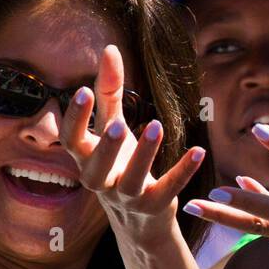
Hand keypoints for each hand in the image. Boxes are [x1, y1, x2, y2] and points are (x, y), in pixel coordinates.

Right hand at [58, 45, 205, 241]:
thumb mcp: (113, 128)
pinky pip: (168, 189)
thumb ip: (109, 92)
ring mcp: (127, 198)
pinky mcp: (154, 207)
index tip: (82, 91)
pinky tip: (198, 150)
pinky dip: (183, 171)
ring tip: (157, 125)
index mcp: (86, 160)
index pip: (70, 141)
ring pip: (131, 181)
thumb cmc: (121, 164)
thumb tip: (109, 49)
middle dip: (106, 147)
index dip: (74, 119)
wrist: (141, 219)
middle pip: (95, 169)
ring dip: (144, 155)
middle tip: (119, 124)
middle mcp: (102, 181)